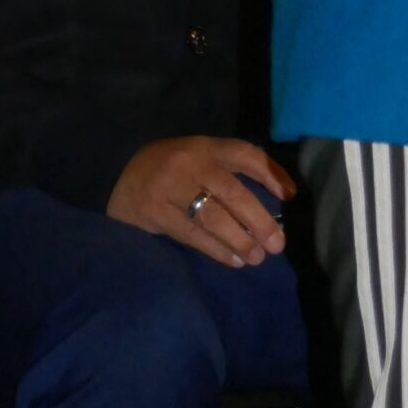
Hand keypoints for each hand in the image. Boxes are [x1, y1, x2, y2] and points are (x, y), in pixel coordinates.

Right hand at [107, 135, 294, 268]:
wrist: (117, 173)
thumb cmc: (171, 169)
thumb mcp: (200, 157)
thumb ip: (232, 170)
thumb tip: (282, 194)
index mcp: (206, 146)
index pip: (246, 155)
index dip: (271, 174)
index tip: (290, 197)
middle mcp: (190, 163)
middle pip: (233, 192)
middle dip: (259, 220)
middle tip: (277, 243)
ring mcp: (170, 187)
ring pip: (212, 217)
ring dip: (239, 240)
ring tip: (256, 257)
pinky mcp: (154, 212)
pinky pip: (190, 234)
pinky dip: (215, 249)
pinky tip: (232, 260)